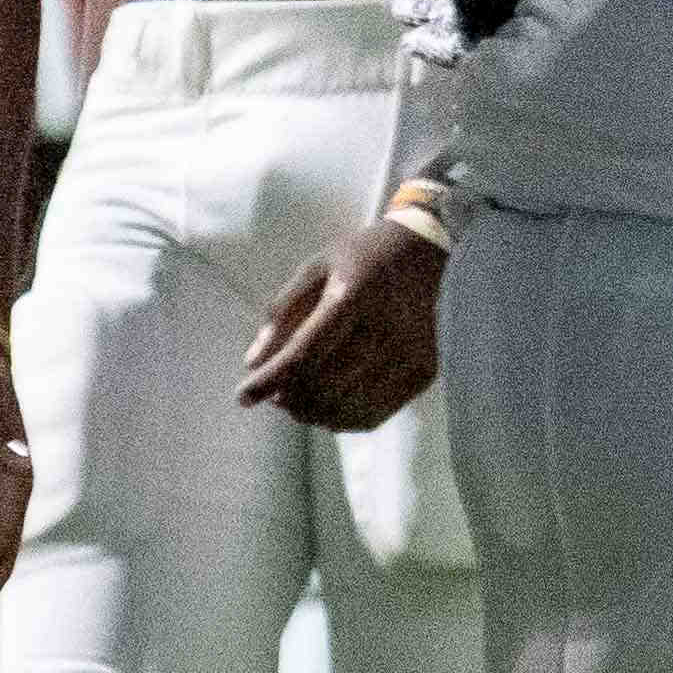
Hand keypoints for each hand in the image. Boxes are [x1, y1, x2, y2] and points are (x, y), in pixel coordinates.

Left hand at [239, 218, 445, 431]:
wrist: (430, 251)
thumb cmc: (363, 257)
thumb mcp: (316, 267)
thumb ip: (282, 312)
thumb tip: (253, 363)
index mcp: (356, 294)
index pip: (304, 353)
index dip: (269, 380)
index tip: (242, 396)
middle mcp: (388, 327)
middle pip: (324, 386)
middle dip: (288, 398)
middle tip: (274, 395)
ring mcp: (411, 352)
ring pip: (346, 407)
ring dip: (311, 413)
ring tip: (297, 400)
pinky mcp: (425, 371)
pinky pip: (373, 415)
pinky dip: (340, 420)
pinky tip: (327, 406)